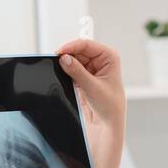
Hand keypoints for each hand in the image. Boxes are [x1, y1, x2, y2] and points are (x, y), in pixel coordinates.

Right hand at [55, 38, 126, 167]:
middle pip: (77, 50)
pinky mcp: (84, 75)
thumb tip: (64, 59)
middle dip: (67, 57)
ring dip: (66, 66)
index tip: (59, 53)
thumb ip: (77, 72)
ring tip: (63, 73)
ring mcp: (91, 67)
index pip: (87, 44)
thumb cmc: (110, 106)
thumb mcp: (93, 87)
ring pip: (72, 59)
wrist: (108, 123)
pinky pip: (70, 69)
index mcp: (109, 57)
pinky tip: (65, 79)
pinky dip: (66, 73)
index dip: (71, 47)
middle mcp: (101, 59)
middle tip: (56, 63)